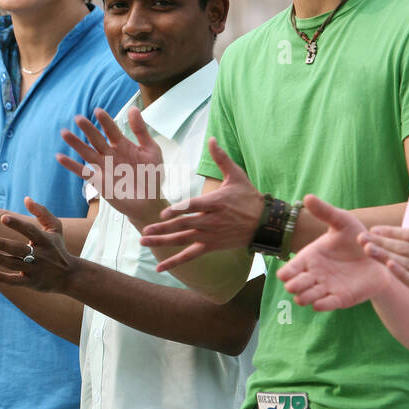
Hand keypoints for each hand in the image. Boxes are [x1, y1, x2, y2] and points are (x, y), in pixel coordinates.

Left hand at [0, 198, 74, 291]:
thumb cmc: (58, 248)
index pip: (30, 231)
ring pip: (15, 264)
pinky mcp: (31, 282)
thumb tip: (26, 199)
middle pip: (19, 249)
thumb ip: (42, 212)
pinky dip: (2, 278)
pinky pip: (15, 281)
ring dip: (0, 260)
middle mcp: (40, 255)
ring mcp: (35, 270)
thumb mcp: (55, 229)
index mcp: (45, 240)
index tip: (3, 217)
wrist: (70, 276)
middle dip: (3, 245)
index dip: (17, 224)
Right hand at [58, 107, 164, 223]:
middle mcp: (110, 154)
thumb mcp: (151, 150)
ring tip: (64, 133)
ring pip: (87, 153)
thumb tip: (133, 108)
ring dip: (76, 144)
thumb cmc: (151, 175)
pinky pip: (83, 172)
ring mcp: (103, 167)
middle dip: (88, 129)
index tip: (98, 111)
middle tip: (78, 118)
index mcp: (122, 145)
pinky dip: (71, 165)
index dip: (105, 121)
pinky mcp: (99, 181)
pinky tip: (60, 157)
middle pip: (97, 139)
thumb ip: (141, 131)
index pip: (111, 130)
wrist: (149, 201)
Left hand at [138, 137, 264, 272]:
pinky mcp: (210, 246)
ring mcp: (210, 235)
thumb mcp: (236, 175)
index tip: (164, 213)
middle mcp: (211, 221)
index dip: (179, 210)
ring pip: (183, 240)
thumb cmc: (249, 197)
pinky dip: (175, 262)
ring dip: (162, 241)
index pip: (194, 207)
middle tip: (144, 230)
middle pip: (184, 225)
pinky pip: (190, 255)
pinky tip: (161, 269)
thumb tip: (211, 139)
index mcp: (215, 203)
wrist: (264, 223)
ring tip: (144, 242)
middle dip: (163, 228)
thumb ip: (221, 158)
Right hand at [276, 195, 388, 309]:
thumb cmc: (356, 237)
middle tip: (304, 280)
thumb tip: (307, 196)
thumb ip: (325, 211)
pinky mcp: (339, 299)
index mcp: (309, 258)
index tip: (292, 270)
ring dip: (305, 296)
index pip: (287, 272)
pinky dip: (319, 305)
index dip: (286, 273)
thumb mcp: (342, 221)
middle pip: (292, 287)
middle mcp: (313, 275)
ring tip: (314, 290)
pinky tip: (323, 299)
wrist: (379, 256)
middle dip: (294, 286)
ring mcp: (325, 288)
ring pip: (304, 299)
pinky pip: (323, 306)